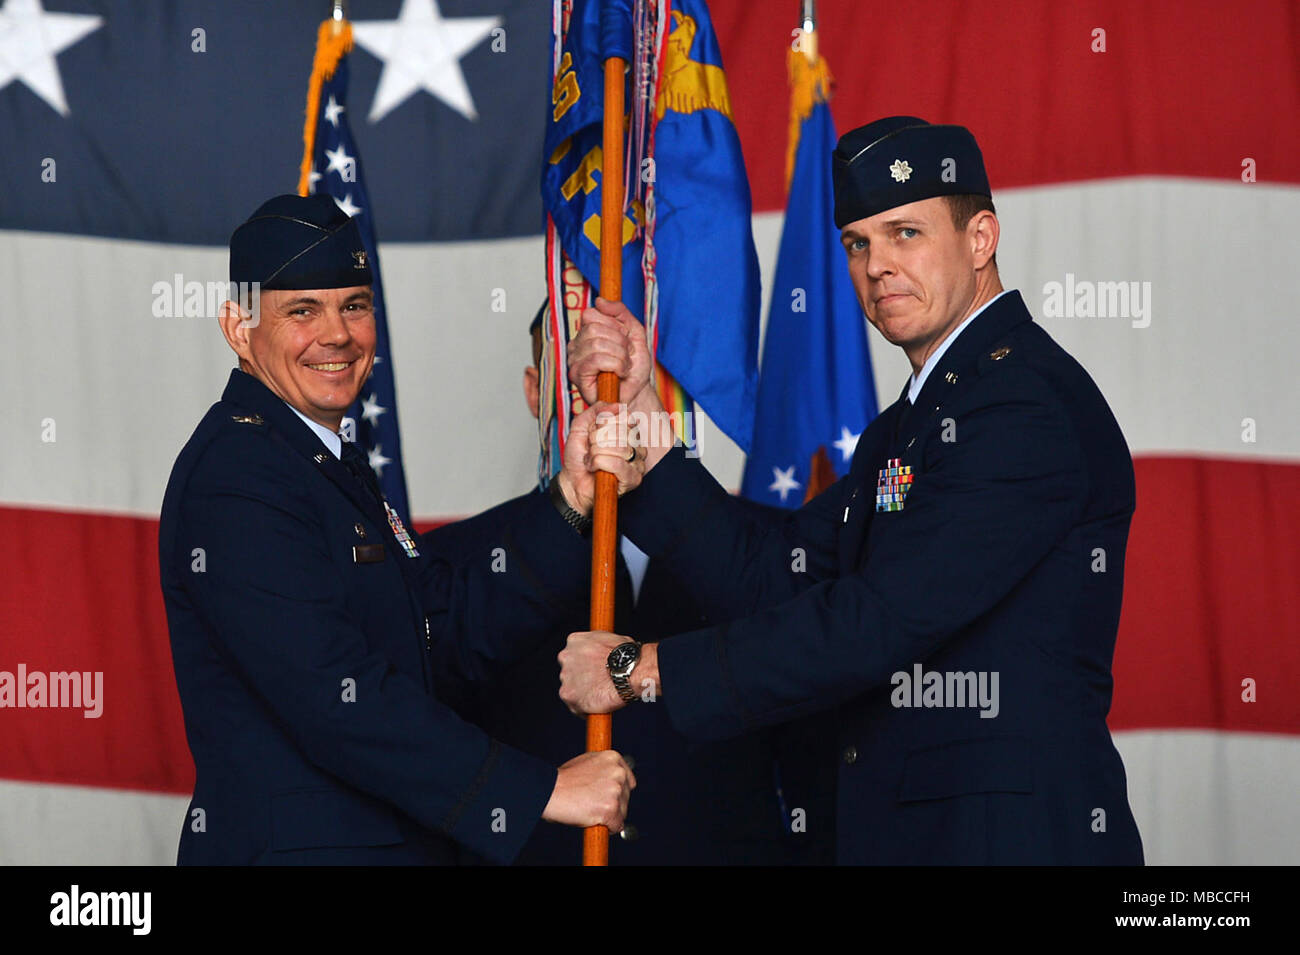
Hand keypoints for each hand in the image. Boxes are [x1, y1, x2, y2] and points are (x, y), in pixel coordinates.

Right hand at [541, 750, 636, 830]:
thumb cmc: (562, 780)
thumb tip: (613, 779)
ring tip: (590, 811)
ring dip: (610, 816)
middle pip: (626, 797)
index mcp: (613, 758)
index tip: (609, 797)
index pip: (628, 780)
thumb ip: (603, 769)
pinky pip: (618, 825)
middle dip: (613, 804)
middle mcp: (618, 772)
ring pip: (622, 812)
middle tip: (594, 805)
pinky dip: (608, 828)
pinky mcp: (611, 808)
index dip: (618, 791)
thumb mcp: (586, 763)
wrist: (550, 791)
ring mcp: (615, 790)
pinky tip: (595, 822)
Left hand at [557, 401, 645, 515]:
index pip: (624, 417)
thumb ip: (597, 410)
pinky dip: (599, 464)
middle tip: (590, 450)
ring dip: (595, 454)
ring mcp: (638, 463)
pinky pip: (618, 464)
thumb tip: (618, 406)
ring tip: (591, 460)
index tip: (592, 434)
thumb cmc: (578, 455)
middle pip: (619, 432)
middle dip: (596, 441)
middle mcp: (637, 446)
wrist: (571, 481)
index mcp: (628, 432)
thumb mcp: (581, 425)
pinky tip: (594, 469)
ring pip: (618, 448)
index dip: (602, 425)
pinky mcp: (634, 479)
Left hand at [559, 630, 633, 715]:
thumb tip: (603, 652)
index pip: (574, 654)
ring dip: (583, 693)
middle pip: (569, 671)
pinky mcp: (568, 695)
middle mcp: (565, 657)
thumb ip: (598, 647)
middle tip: (598, 684)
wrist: (629, 672)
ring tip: (601, 696)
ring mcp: (565, 677)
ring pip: (571, 688)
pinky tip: (599, 706)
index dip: (585, 663)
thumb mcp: (611, 640)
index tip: (594, 670)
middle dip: (581, 678)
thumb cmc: (628, 656)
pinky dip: (585, 709)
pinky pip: (575, 706)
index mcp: (575, 641)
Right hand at [567, 298, 652, 407]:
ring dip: (620, 356)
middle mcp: (576, 345)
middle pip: (594, 328)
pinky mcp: (577, 376)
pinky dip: (616, 365)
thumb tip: (599, 300)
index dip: (614, 326)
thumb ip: (619, 312)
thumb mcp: (634, 332)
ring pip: (596, 344)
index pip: (591, 314)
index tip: (625, 340)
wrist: (638, 392)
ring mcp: (574, 360)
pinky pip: (595, 360)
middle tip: (626, 356)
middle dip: (620, 342)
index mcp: (587, 332)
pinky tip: (619, 374)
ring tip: (624, 367)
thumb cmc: (633, 366)